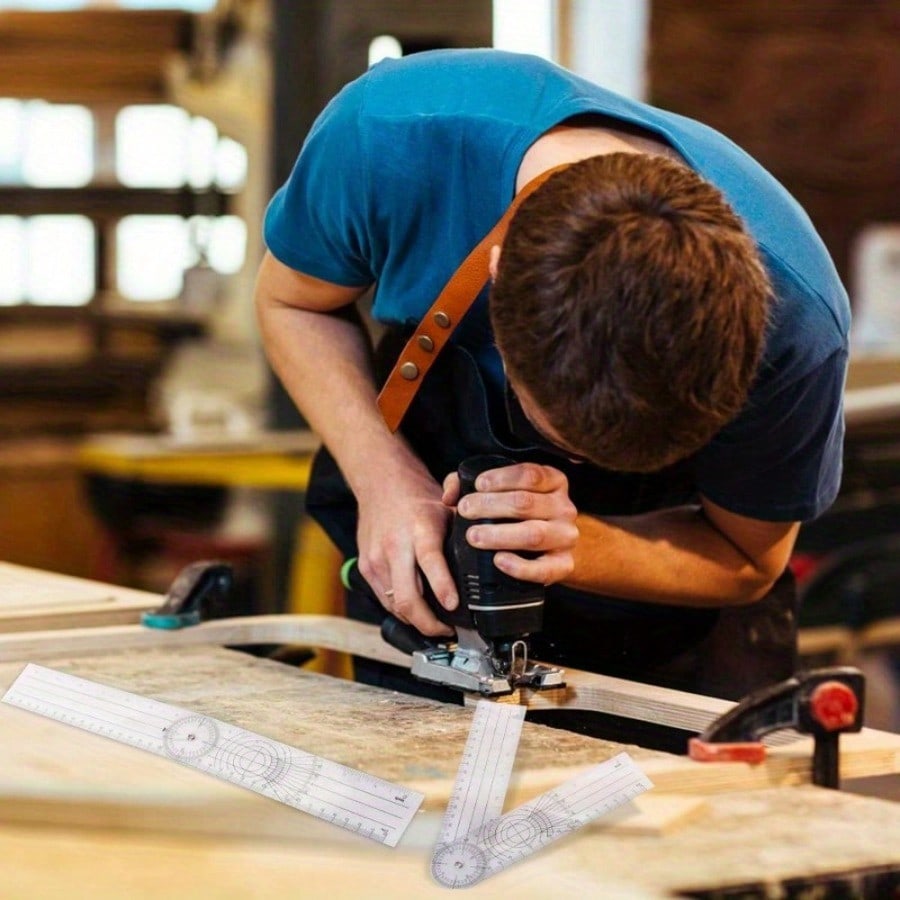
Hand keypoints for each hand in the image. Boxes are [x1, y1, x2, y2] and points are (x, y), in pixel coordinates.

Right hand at [355, 464, 456, 636]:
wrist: (379, 483)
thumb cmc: (416, 496)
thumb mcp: (447, 505)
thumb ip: (466, 525)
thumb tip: (489, 541)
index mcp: (420, 529)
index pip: (431, 562)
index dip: (442, 587)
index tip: (454, 606)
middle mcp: (395, 546)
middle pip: (408, 597)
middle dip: (429, 623)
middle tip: (447, 631)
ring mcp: (377, 559)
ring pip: (395, 605)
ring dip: (416, 620)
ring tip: (435, 625)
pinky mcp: (366, 567)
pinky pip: (385, 600)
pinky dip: (401, 610)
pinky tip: (416, 612)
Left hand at [442, 461, 578, 584]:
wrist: (543, 547)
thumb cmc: (514, 513)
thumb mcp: (498, 490)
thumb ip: (468, 484)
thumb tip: (449, 495)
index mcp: (554, 482)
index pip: (531, 475)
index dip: (502, 478)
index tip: (478, 484)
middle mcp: (564, 508)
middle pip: (526, 503)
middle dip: (490, 506)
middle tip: (465, 510)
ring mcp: (566, 537)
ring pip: (534, 534)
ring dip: (499, 535)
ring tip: (473, 536)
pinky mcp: (563, 565)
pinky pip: (544, 569)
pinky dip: (520, 567)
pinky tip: (499, 560)